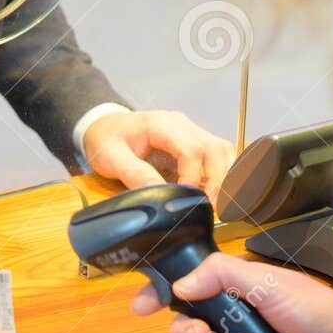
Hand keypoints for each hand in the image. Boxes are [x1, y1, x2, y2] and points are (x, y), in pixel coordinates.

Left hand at [82, 110, 236, 204]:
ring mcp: (190, 132)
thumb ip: (134, 174)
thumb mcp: (110, 157)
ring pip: (223, 150)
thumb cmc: (106, 138)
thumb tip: (161, 194)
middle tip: (216, 208)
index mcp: (160, 124)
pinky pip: (219, 156)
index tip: (186, 198)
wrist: (104, 126)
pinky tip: (222, 194)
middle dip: (220, 180)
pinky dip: (226, 174)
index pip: (191, 149)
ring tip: (223, 204)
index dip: (194, 177)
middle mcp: (181, 125)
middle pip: (215, 148)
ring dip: (228, 177)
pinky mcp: (194, 144)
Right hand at [131, 252, 332, 332]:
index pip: (185, 293)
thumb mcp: (268, 280)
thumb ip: (220, 273)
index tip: (141, 307)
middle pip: (183, 332)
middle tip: (204, 332)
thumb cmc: (316, 310)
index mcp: (232, 294)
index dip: (159, 298)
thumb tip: (180, 285)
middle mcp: (231, 325)